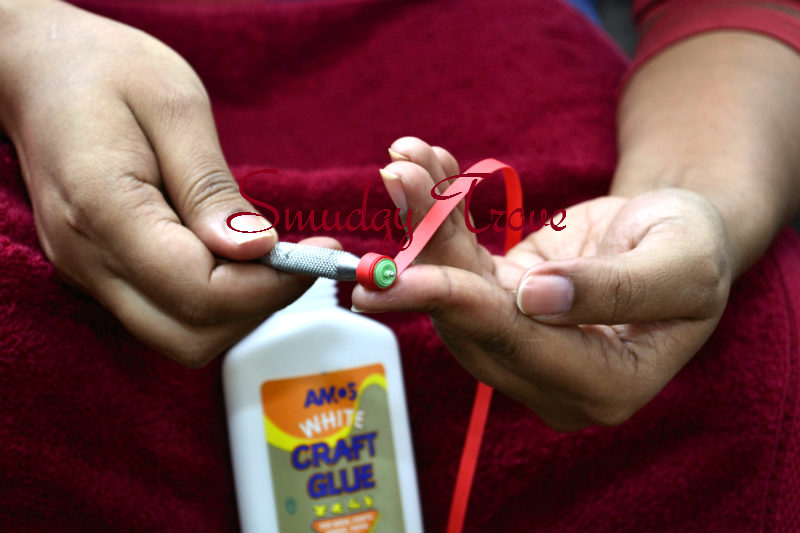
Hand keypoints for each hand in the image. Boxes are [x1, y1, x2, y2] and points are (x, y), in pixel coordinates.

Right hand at [0, 0, 328, 365]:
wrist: (38, 70)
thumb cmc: (106, 71)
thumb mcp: (174, 105)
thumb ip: (210, 186)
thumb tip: (255, 248)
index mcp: (103, 211)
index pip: (201, 292)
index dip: (271, 285)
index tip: (319, 253)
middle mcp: (88, 259)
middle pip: (191, 336)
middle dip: (258, 306)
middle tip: (299, 259)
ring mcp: (88, 272)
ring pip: (180, 337)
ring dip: (239, 308)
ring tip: (271, 254)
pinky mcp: (99, 272)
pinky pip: (166, 314)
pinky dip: (214, 300)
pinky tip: (235, 255)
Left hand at [353, 137, 732, 430]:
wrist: (679, 235)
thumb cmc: (695, 250)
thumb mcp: (683, 264)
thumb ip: (621, 289)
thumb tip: (535, 300)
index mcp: (606, 384)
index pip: (520, 347)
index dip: (461, 306)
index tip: (403, 276)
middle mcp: (551, 378)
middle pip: (470, 320)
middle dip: (429, 250)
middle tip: (396, 183)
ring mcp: (520, 344)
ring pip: (454, 290)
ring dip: (424, 223)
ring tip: (405, 162)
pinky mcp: (500, 307)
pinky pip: (459, 265)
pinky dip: (439, 216)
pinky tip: (423, 167)